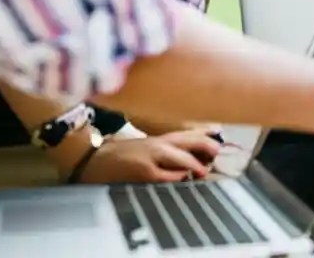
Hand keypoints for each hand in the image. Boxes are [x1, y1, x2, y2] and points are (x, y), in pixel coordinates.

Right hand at [73, 131, 222, 183]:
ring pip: (182, 159)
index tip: (219, 142)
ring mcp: (152, 157)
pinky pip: (167, 176)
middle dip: (207, 147)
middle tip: (216, 154)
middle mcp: (159, 144)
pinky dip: (178, 178)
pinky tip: (183, 179)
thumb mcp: (147, 146)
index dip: (207, 138)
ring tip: (204, 171)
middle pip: (191, 141)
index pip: (190, 134)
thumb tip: (193, 161)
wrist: (94, 160)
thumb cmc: (121, 155)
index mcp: (161, 138)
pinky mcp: (144, 172)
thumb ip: (168, 149)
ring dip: (195, 165)